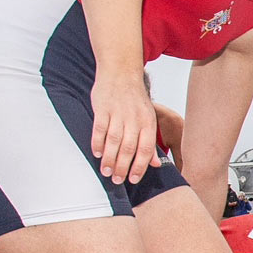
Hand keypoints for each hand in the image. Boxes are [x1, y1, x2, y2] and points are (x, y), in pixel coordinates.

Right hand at [87, 71, 156, 185]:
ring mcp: (118, 113)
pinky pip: (100, 129)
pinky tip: (97, 153)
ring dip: (109, 159)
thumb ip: (150, 142)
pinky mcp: (103, 108)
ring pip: (114, 141)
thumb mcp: (148, 118)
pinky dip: (98, 142)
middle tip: (117, 180)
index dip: (140, 167)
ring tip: (106, 172)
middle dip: (122, 167)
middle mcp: (134, 119)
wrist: (121, 72)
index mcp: (148, 122)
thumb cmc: (135, 99)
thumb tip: (154, 164)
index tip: (133, 179)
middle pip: (129, 148)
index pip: (146, 150)